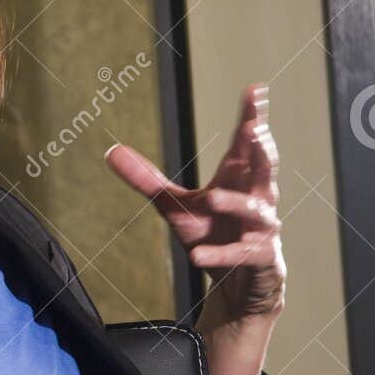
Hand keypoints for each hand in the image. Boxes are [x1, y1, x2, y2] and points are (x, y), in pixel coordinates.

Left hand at [105, 83, 284, 330]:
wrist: (235, 284)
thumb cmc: (211, 233)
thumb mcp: (174, 205)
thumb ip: (146, 178)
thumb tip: (111, 151)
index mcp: (238, 179)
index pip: (247, 143)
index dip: (253, 116)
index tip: (255, 90)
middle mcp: (257, 198)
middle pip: (264, 168)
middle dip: (261, 149)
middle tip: (254, 130)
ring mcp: (262, 229)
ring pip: (256, 210)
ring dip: (234, 203)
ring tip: (210, 198)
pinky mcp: (260, 260)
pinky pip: (243, 254)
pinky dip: (221, 255)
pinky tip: (198, 256)